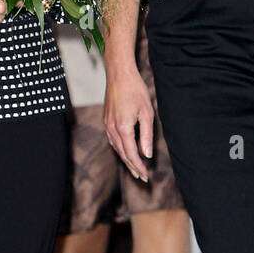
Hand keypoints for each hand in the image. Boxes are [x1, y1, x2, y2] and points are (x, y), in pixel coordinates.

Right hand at [103, 65, 153, 181]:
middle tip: (142, 177)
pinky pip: (112, 140)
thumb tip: (147, 154)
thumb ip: (147, 135)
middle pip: (123, 154)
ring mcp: (107, 125)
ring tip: (134, 169)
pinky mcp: (106, 120)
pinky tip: (125, 152)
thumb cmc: (135, 90)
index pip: (132, 154)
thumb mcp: (147, 113)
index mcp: (123, 128)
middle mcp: (112, 129)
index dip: (139, 166)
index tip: (146, 175)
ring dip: (126, 159)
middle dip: (132, 167)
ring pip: (116, 148)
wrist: (119, 75)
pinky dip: (120, 149)